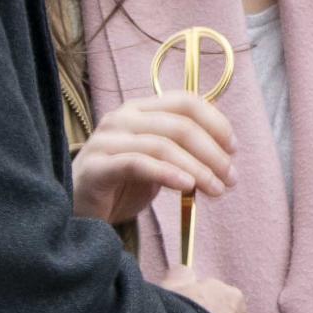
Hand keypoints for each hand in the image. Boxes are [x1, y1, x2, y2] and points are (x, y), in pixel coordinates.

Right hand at [74, 91, 236, 227]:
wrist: (79, 211)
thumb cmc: (122, 185)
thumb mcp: (158, 161)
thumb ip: (184, 150)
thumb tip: (226, 154)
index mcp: (140, 110)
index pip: (185, 101)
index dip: (215, 122)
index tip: (233, 148)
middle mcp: (122, 118)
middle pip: (179, 124)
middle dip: (213, 152)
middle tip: (231, 177)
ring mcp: (107, 140)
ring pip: (162, 145)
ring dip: (197, 168)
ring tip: (217, 189)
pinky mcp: (97, 167)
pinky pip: (138, 164)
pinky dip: (167, 174)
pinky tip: (186, 187)